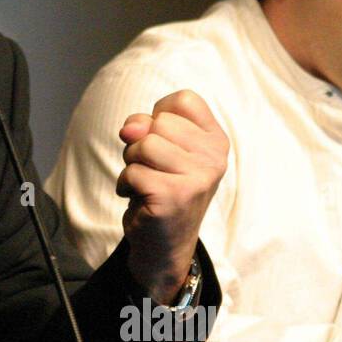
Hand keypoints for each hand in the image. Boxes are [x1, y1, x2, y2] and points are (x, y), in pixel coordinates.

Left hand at [116, 90, 228, 303]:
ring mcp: (197, 178)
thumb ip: (145, 125)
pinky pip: (133, 172)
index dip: (159, 115)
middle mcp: (214, 158)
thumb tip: (131, 129)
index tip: (163, 142)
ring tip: (146, 182)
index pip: (183, 99)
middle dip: (140, 144)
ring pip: (143, 145)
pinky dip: (126, 184)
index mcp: (216, 140)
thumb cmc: (161, 186)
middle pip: (158, 122)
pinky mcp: (174, 196)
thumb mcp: (158, 148)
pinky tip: (140, 198)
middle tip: (152, 169)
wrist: (165, 242)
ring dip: (132, 164)